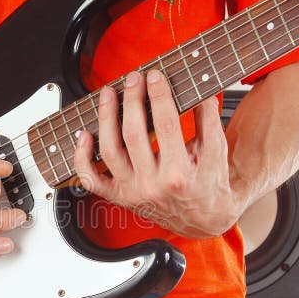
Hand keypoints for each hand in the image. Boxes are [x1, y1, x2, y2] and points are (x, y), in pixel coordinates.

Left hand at [73, 70, 247, 238]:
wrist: (203, 220)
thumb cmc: (210, 183)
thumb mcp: (216, 151)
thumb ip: (209, 120)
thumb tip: (200, 90)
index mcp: (179, 175)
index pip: (165, 126)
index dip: (159, 97)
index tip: (155, 77)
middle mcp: (152, 186)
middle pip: (133, 135)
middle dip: (132, 101)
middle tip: (133, 79)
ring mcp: (133, 192)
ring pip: (110, 152)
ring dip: (105, 119)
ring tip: (108, 94)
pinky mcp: (121, 198)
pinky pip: (92, 180)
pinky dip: (82, 159)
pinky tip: (84, 135)